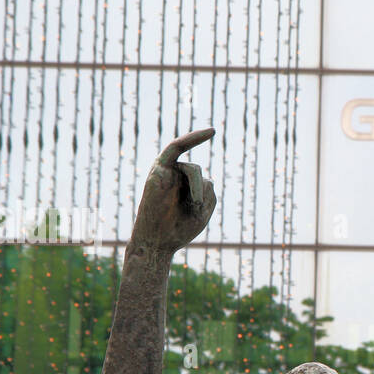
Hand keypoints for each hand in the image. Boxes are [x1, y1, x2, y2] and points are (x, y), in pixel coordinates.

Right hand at [130, 128, 216, 251]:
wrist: (156, 241)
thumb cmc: (177, 230)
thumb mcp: (201, 212)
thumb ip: (207, 192)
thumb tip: (204, 176)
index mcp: (185, 190)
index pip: (202, 179)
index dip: (210, 179)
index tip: (218, 143)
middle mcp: (175, 178)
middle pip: (202, 178)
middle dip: (203, 195)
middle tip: (196, 210)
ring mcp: (167, 172)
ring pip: (194, 170)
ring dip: (199, 189)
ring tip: (193, 206)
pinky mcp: (159, 169)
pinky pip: (177, 146)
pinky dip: (193, 138)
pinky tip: (210, 132)